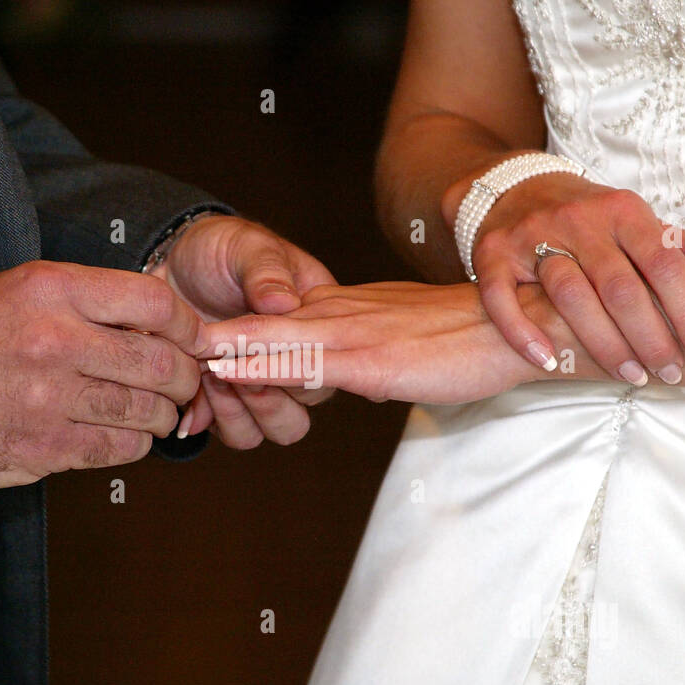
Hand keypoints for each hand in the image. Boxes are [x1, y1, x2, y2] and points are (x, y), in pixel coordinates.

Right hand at [0, 260, 205, 488]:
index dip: (188, 325)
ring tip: (156, 412)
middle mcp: (54, 340)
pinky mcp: (44, 448)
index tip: (194, 338)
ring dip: (162, 416)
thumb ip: (84, 301)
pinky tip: (123, 435)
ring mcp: (49, 398)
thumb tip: (159, 322)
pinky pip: (118, 449)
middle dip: (185, 378)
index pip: (154, 301)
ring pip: (146, 411)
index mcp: (50, 290)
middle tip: (184, 383)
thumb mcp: (15, 292)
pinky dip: (133, 444)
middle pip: (160, 362)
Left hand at [151, 215, 337, 446]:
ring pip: (263, 433)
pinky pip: (226, 431)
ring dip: (236, 416)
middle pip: (297, 418)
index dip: (285, 370)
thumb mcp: (247, 247)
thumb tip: (283, 302)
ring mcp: (257, 388)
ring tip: (207, 378)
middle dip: (263, 404)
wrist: (175, 258)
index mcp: (312, 329)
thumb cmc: (221, 248)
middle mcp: (290, 366)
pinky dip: (206, 420)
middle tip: (224, 371)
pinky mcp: (222, 400)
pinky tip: (189, 400)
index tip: (245, 351)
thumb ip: (265, 273)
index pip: (317, 371)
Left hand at [200, 282, 539, 404]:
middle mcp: (341, 312)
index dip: (233, 330)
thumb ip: (366, 353)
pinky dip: (261, 363)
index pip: (277, 316)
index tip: (191, 343)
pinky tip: (230, 370)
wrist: (518, 322)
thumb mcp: (401, 340)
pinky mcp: (370, 360)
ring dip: (224, 349)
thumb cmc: (467, 336)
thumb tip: (348, 376)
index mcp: (346, 308)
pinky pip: (304, 361)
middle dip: (213, 335)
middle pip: (262, 321)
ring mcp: (353, 333)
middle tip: (167, 342)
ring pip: (272, 337)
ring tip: (179, 354)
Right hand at [445, 170, 684, 384]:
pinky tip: (549, 363)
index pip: (665, 263)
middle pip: (620, 287)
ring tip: (631, 377)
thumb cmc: (587, 218)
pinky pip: (503, 299)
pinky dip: (524, 334)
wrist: (511, 189)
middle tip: (671, 374)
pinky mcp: (492, 256)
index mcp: (623, 211)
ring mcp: (532, 238)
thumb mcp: (636, 220)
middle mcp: (578, 220)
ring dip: (601, 343)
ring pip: (568, 296)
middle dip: (651, 336)